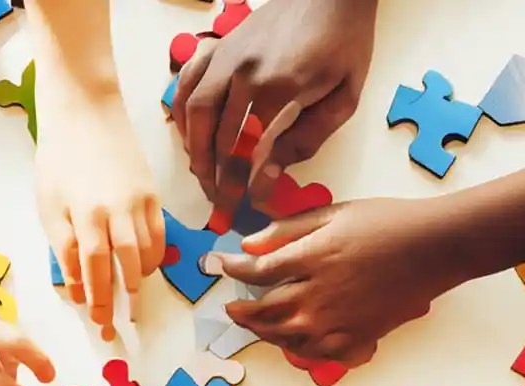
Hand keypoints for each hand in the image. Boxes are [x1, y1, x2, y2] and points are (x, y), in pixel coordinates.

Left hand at [35, 97, 165, 339]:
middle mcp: (118, 210)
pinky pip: (160, 233)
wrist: (86, 110)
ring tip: (132, 298)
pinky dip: (155, 254)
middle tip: (118, 324)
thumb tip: (76, 286)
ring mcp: (140, 200)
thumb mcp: (49, 204)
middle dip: (123, 299)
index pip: (96, 270)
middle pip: (127, 266)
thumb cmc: (58, 158)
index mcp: (86, 214)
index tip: (98, 322)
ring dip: (140, 280)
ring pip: (148, 252)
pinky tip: (145, 267)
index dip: (98, 300)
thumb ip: (64, 246)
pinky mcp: (152, 191)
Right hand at [172, 0, 376, 215]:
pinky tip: (188, 133)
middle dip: (213, 175)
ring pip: (192, 111)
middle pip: (215, 136)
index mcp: (279, 87)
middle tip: (218, 200)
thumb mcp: (343, 97)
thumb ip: (307, 139)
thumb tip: (266, 177)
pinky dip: (181, 112)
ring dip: (193, 148)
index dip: (244, 182)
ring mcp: (225, 56)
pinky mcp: (217, 46)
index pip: (250, 150)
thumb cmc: (343, 43)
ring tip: (202, 173)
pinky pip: (186, 82)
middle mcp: (243, 72)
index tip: (246, 203)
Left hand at [215, 198, 465, 365]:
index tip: (220, 267)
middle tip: (231, 309)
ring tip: (254, 325)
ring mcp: (338, 320)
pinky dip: (298, 349)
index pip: (257, 271)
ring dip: (263, 332)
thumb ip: (288, 230)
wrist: (435, 248)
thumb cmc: (387, 222)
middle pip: (265, 311)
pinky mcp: (357, 337)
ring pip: (285, 336)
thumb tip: (248, 245)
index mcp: (312, 258)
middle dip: (242, 310)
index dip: (232, 271)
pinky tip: (292, 341)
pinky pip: (317, 353)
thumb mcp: (334, 213)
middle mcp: (319, 294)